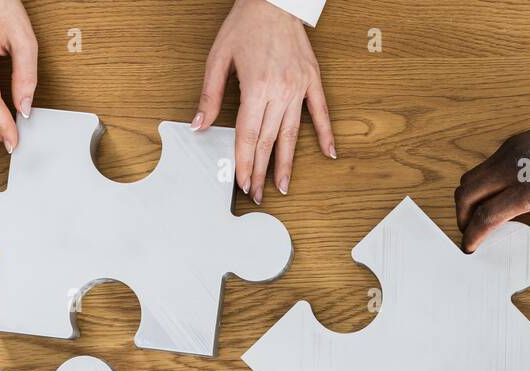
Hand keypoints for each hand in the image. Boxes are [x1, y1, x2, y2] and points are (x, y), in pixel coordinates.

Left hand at [195, 0, 335, 202]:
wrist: (274, 0)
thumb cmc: (246, 24)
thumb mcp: (219, 57)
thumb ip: (210, 94)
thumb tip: (200, 124)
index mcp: (256, 86)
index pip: (247, 135)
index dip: (244, 162)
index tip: (242, 182)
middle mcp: (280, 90)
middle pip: (268, 140)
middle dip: (261, 170)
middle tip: (257, 194)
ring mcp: (298, 87)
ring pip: (291, 133)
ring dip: (287, 162)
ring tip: (284, 185)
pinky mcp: (312, 80)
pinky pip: (320, 112)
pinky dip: (324, 134)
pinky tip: (329, 153)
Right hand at [454, 69, 529, 280]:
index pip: (486, 216)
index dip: (472, 236)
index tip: (470, 249)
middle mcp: (513, 168)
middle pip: (466, 194)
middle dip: (462, 218)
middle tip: (471, 232)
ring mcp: (510, 152)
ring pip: (470, 178)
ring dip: (469, 199)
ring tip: (479, 215)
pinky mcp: (512, 143)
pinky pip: (484, 166)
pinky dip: (480, 184)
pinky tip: (495, 195)